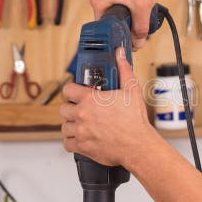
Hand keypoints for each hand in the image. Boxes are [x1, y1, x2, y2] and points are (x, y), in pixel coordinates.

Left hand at [61, 47, 158, 166]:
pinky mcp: (82, 147)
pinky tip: (81, 138)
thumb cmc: (135, 120)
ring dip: (72, 125)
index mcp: (90, 99)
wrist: (138, 145)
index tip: (77, 94)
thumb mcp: (131, 90)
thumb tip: (120, 54)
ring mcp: (80, 132)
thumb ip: (123, 70)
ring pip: (64, 127)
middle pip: (63, 109)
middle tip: (82, 111)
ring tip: (83, 125)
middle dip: (71, 109)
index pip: (67, 90)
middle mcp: (82, 115)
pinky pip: (67, 143)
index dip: (72, 91)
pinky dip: (72, 142)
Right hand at [90, 0, 158, 50]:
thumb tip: (138, 44)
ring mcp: (106, 0)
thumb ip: (140, 28)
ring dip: (125, 26)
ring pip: (114, 21)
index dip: (114, 36)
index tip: (125, 43)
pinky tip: (136, 21)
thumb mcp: (142, 7)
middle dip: (121, 32)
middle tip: (134, 38)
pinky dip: (127, 20)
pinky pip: (118, 16)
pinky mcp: (113, 0)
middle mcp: (98, 0)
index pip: (101, 27)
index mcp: (98, 0)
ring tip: (136, 27)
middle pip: (108, 25)